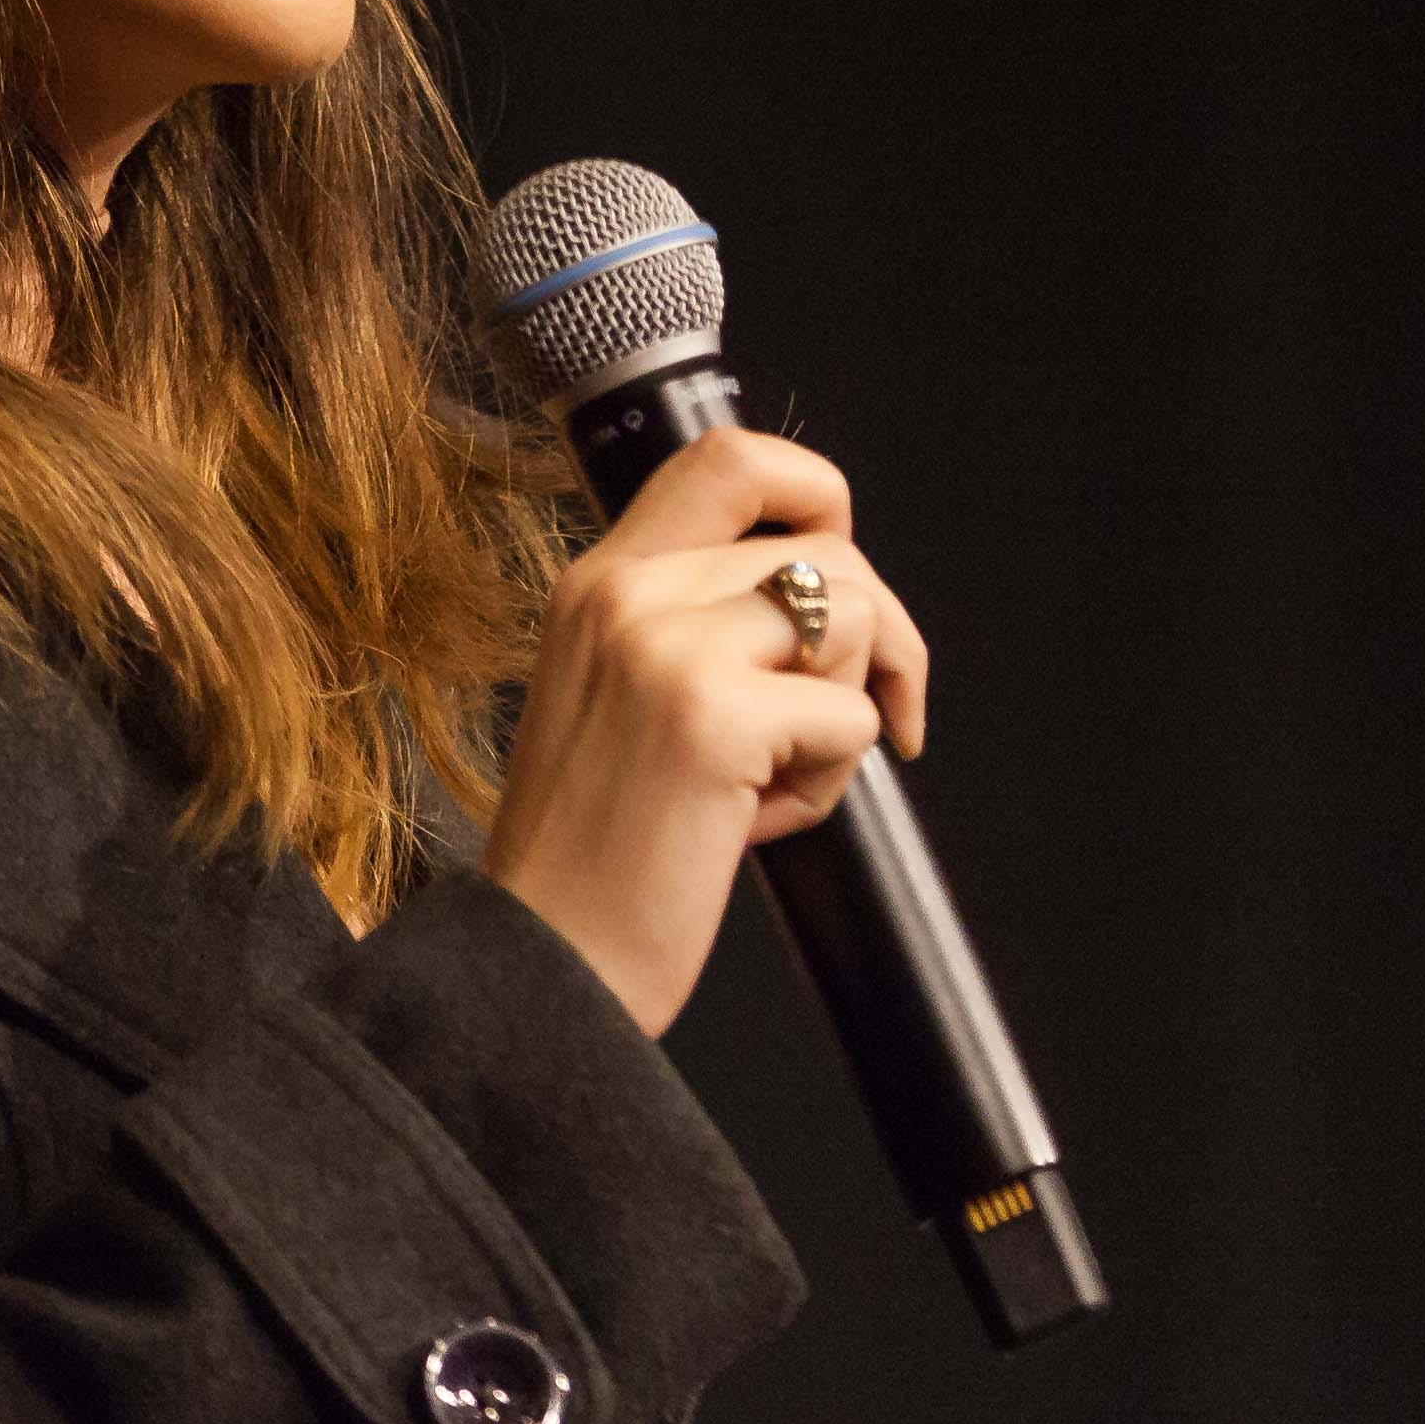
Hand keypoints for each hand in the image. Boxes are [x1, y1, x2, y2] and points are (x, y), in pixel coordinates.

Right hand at [480, 428, 931, 1037]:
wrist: (542, 966)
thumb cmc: (595, 853)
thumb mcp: (620, 698)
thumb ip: (698, 624)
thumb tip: (833, 587)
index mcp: (598, 580)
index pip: (729, 458)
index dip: (816, 494)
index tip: (843, 574)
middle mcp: (626, 594)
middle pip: (830, 550)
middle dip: (882, 638)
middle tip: (875, 712)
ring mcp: (666, 649)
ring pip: (854, 619)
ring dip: (845, 718)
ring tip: (770, 784)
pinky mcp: (711, 718)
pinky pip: (851, 720)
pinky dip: (827, 787)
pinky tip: (752, 825)